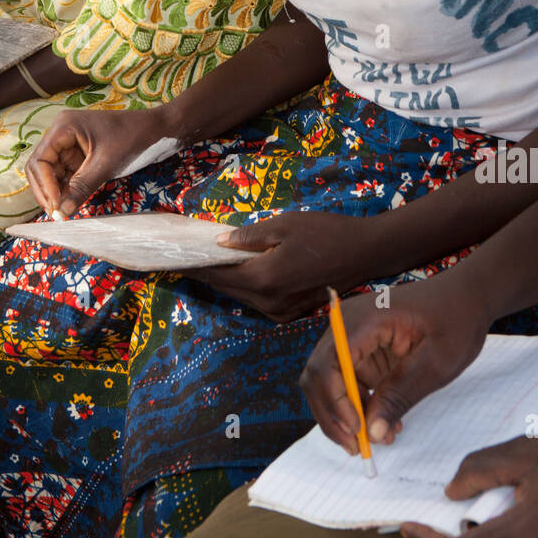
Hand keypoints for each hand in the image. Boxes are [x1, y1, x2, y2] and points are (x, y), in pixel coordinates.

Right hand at [25, 106, 169, 216]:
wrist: (160, 130)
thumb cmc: (134, 139)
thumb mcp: (106, 165)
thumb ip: (81, 188)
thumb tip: (60, 213)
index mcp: (64, 127)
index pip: (40, 161)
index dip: (44, 186)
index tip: (56, 208)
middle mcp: (63, 133)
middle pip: (41, 167)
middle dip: (47, 191)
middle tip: (56, 215)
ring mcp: (72, 144)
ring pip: (53, 173)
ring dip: (56, 193)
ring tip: (64, 212)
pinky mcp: (82, 155)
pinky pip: (67, 175)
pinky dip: (68, 189)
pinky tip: (72, 204)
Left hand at [186, 212, 381, 322]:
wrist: (365, 253)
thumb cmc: (326, 233)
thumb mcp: (285, 225)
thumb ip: (249, 237)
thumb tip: (219, 242)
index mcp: (264, 278)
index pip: (217, 274)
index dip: (193, 266)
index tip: (171, 259)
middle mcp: (268, 302)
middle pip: (226, 288)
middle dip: (204, 273)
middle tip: (182, 258)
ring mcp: (279, 311)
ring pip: (239, 295)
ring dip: (222, 279)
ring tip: (202, 262)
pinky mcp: (289, 312)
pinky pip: (256, 299)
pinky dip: (242, 285)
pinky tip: (235, 270)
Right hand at [299, 276, 489, 453]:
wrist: (466, 295)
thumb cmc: (456, 320)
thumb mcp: (436, 363)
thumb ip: (400, 395)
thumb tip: (372, 432)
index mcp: (364, 320)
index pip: (328, 364)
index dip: (336, 402)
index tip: (359, 431)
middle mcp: (348, 323)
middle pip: (319, 375)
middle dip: (334, 415)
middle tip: (359, 448)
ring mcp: (352, 334)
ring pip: (329, 381)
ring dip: (346, 413)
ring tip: (380, 436)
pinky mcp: (361, 345)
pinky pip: (348, 379)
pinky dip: (359, 404)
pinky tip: (384, 421)